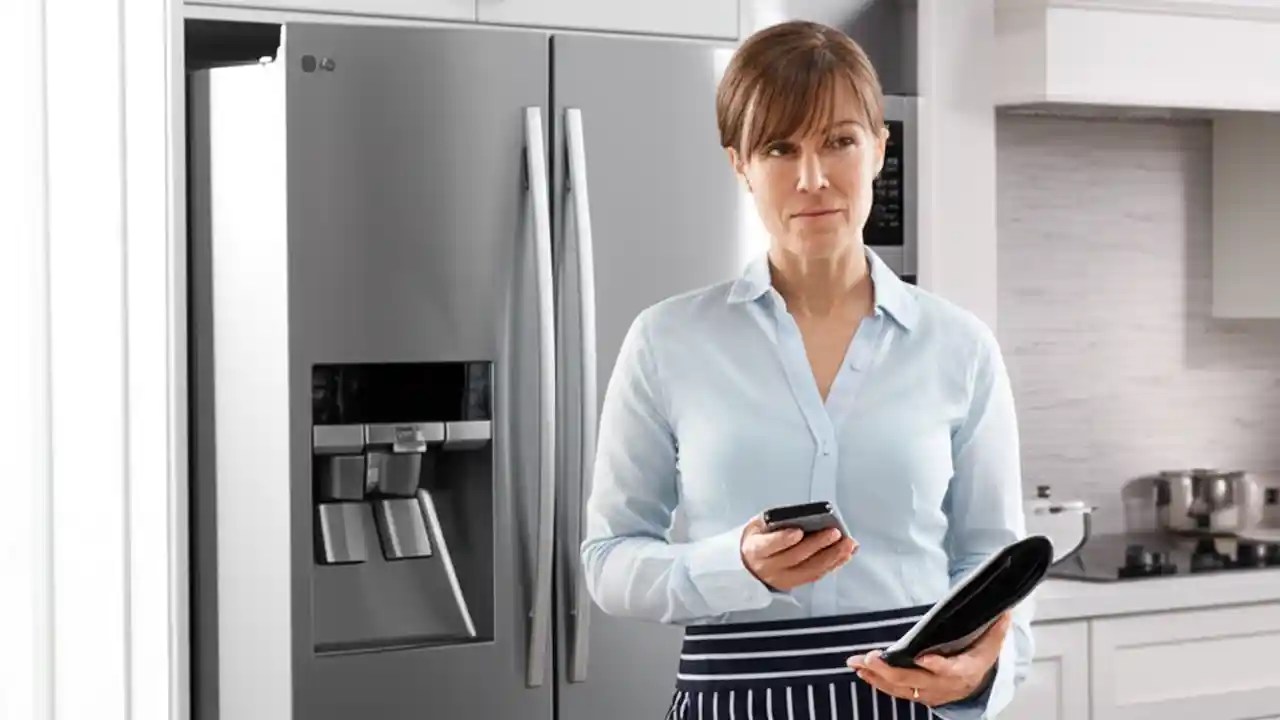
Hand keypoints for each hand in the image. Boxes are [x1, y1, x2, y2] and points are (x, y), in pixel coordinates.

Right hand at [739, 515, 857, 591]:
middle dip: (818, 544)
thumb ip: (776, 521)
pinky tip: (845, 554)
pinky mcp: (795, 584)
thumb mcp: (758, 525)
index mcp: (756, 549)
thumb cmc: (758, 539)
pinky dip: (833, 564)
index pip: (770, 545)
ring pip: (810, 570)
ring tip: (848, 544)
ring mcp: (783, 579)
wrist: (748, 564)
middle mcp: (769, 567)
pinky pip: (817, 575)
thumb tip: (803, 517)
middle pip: (796, 557)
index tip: (798, 531)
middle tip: (835, 533)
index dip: (784, 539)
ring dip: (832, 557)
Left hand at [847, 611, 1011, 706]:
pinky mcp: (916, 694)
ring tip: (857, 663)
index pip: (950, 670)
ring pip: (900, 688)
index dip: (937, 666)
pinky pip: (895, 691)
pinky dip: (877, 681)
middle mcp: (944, 686)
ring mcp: (928, 692)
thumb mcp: (992, 641)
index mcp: (964, 671)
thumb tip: (1005, 610)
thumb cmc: (980, 655)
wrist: (977, 684)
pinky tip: (861, 671)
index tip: (923, 658)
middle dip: (890, 671)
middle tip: (870, 658)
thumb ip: (996, 627)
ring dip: (876, 676)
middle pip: (915, 681)